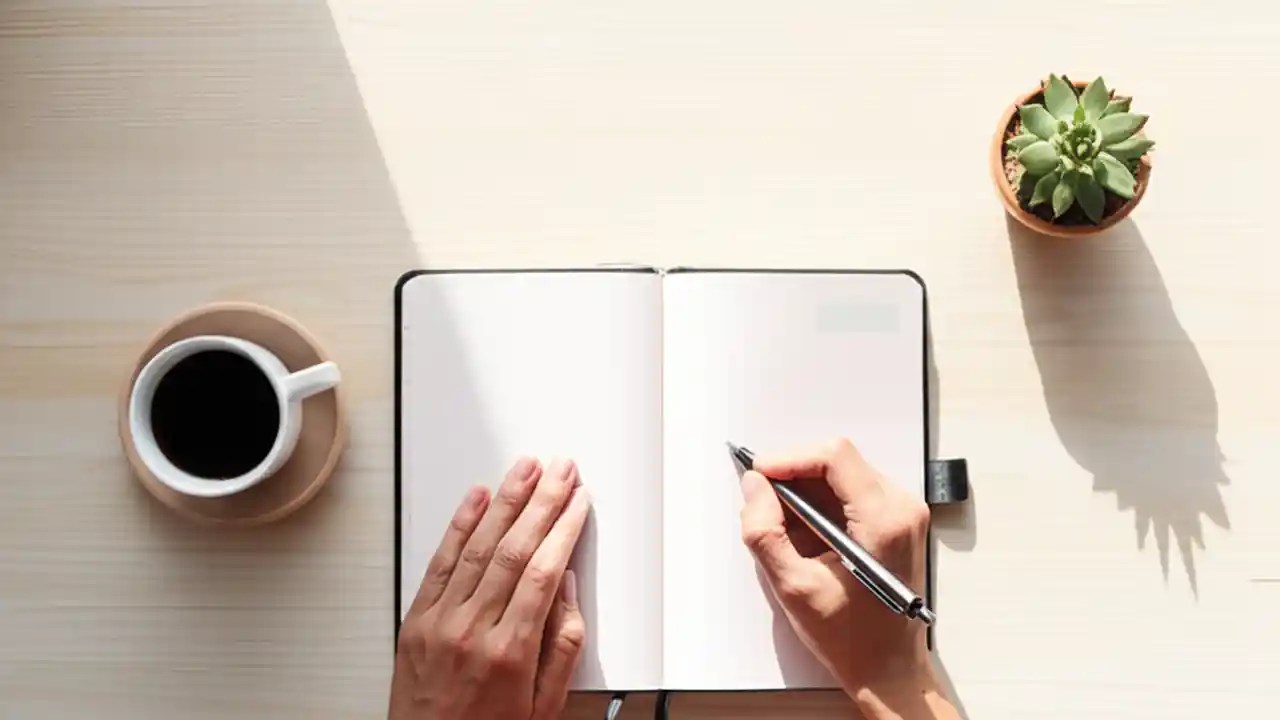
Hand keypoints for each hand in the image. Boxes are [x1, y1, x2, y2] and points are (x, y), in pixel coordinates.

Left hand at [389, 457, 590, 719]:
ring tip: (525, 469)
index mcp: (509, 652)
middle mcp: (472, 630)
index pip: (542, 571)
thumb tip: (566, 593)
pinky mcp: (416, 620)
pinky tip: (476, 498)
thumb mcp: (545, 707)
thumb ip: (561, 648)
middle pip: (514, 549)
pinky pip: (440, 562)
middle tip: (560, 471)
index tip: (578, 503)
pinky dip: (459, 525)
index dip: (563, 529)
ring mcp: (440, 621)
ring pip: (478, 546)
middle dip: (542, 502)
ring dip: (505, 501)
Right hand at [738, 439, 957, 718]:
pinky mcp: (896, 521)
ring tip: (783, 524)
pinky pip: (851, 492)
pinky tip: (805, 533)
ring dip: (806, 490)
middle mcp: (902, 509)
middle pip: (838, 460)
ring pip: (842, 473)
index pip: (834, 456)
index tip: (760, 474)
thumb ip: (766, 533)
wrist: (889, 669)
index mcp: (884, 521)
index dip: (789, 458)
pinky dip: (821, 503)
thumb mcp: (795, 588)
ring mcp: (903, 514)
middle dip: (794, 474)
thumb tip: (755, 488)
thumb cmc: (852, 638)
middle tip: (764, 500)